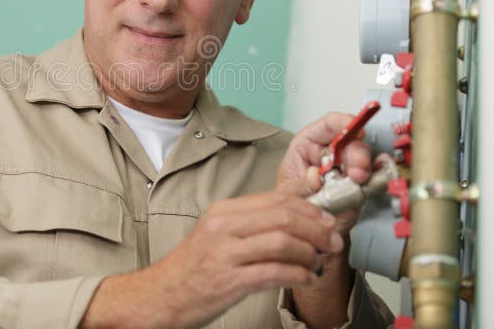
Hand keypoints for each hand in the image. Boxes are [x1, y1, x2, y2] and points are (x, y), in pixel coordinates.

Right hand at [150, 189, 342, 327]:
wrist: (160, 296)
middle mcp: (224, 226)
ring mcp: (226, 253)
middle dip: (318, 228)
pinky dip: (300, 275)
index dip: (310, 205)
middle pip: (284, 216)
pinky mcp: (229, 281)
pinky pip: (275, 272)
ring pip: (284, 242)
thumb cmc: (193, 268)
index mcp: (224, 210)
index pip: (277, 197)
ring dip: (311, 253)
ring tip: (319, 262)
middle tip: (333, 240)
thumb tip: (293, 214)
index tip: (328, 216)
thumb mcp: (218, 233)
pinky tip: (307, 279)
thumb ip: (252, 222)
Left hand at [276, 112, 373, 233]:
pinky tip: (376, 174)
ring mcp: (347, 167)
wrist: (308, 235)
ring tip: (358, 179)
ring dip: (365, 166)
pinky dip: (379, 173)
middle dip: (356, 152)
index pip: (327, 125)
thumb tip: (315, 176)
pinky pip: (376, 172)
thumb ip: (300, 186)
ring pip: (363, 155)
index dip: (343, 123)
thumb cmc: (295, 208)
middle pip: (349, 140)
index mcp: (307, 146)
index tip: (353, 127)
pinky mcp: (361, 183)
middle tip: (356, 169)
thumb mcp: (287, 195)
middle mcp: (330, 153)